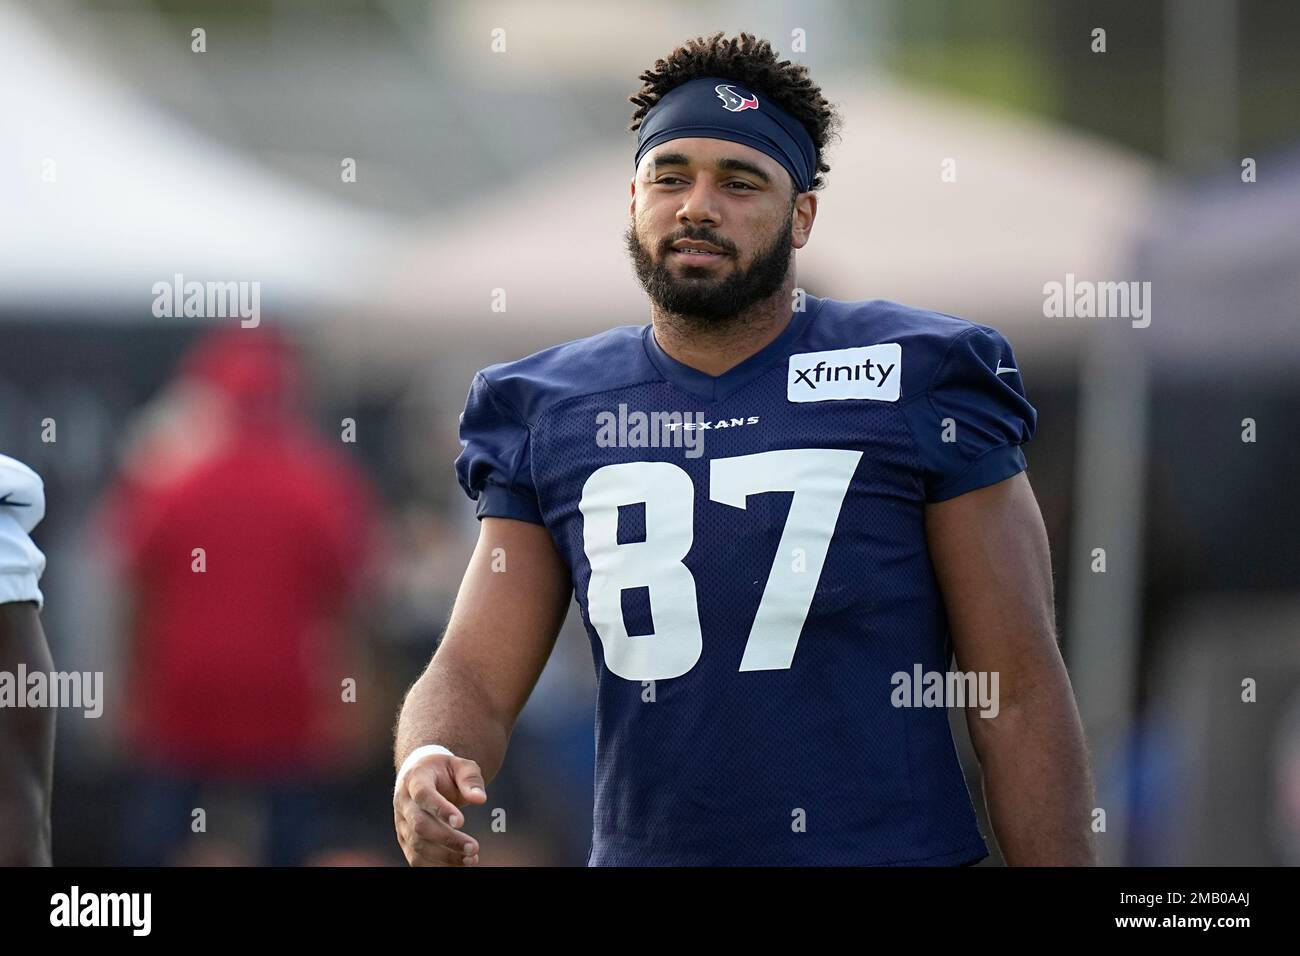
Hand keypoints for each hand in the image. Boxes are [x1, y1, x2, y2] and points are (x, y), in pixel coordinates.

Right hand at [393, 748, 487, 866]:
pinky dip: (436, 865)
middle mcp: (403, 802)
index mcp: (415, 778)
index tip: (462, 821)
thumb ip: (470, 779)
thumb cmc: (444, 770)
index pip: (423, 795)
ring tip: (471, 858)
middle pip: (419, 825)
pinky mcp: (405, 839)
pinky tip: (458, 865)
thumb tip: (480, 799)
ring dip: (445, 856)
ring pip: (417, 845)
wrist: (421, 775)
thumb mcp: (460, 766)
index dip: (440, 809)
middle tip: (474, 847)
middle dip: (447, 839)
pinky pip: (415, 858)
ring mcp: (401, 823)